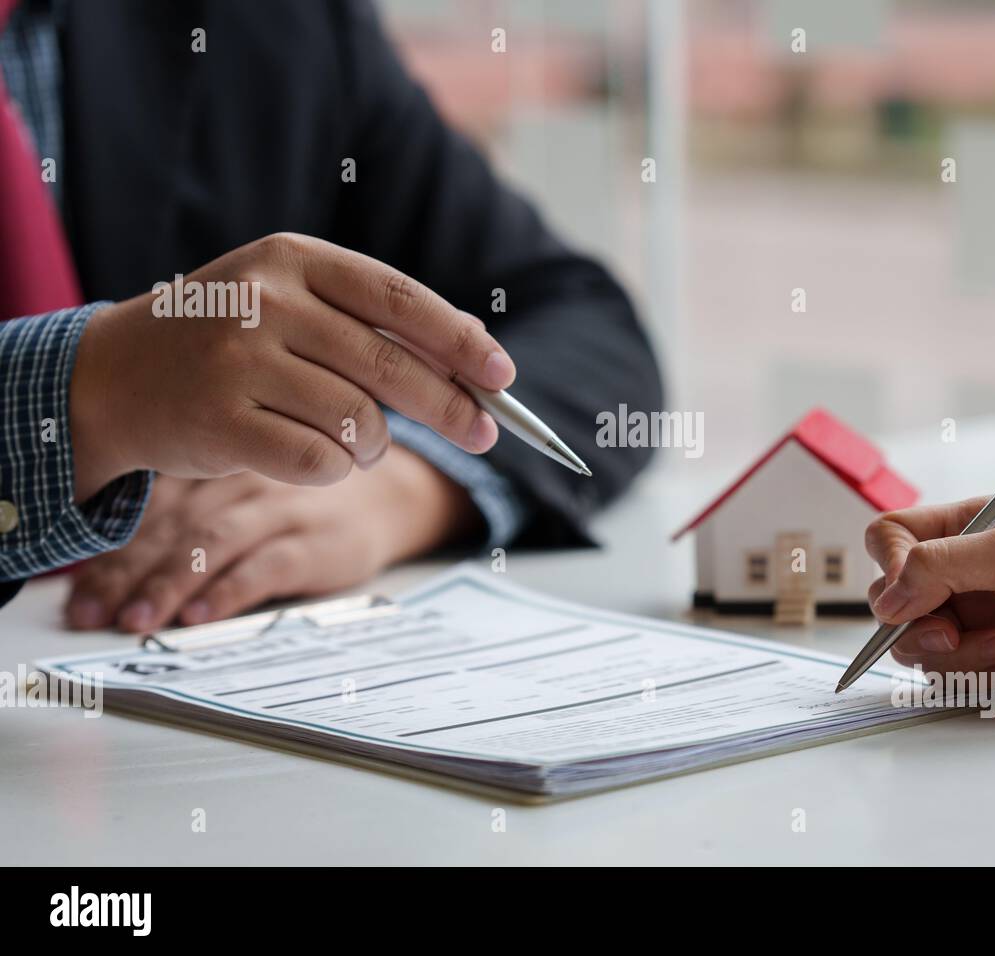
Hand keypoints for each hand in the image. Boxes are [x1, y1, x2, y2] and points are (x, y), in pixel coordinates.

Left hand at [64, 446, 478, 632]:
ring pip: (213, 544)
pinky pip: (269, 564)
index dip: (108, 557)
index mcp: (217, 467)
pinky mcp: (320, 540)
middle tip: (90, 617)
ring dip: (170, 584)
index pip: (150, 512)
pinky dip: (232, 589)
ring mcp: (284, 508)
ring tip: (137, 621)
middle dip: (126, 577)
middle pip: (173, 530)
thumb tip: (112, 568)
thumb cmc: (306, 494)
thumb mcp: (245, 485)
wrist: (394, 490)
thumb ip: (191, 508)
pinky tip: (203, 614)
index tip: (75, 601)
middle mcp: (243, 480)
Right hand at [69, 233, 513, 500]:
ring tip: (360, 441)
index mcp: (292, 259)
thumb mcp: (291, 302)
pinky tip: (321, 458)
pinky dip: (336, 469)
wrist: (114, 376)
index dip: (459, 339)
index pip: (398, 299)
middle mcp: (264, 301)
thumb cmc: (227, 339)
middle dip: (450, 405)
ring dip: (376, 444)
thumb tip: (476, 352)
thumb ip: (373, 321)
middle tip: (483, 433)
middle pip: (389, 364)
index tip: (502, 374)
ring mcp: (237, 361)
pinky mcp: (219, 422)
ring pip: (358, 420)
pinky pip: (319, 461)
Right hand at [864, 499, 994, 708]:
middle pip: (892, 598)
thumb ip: (937, 566)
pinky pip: (944, 676)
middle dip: (919, 624)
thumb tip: (886, 601)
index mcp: (965, 527)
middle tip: (954, 634)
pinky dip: (974, 676)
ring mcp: (971, 617)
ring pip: (914, 643)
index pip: (889, 537)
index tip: (910, 594)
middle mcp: (961, 571)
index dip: (890, 566)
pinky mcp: (982, 660)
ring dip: (955, 655)